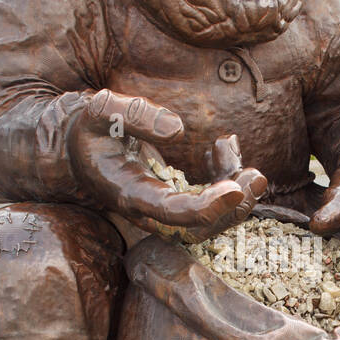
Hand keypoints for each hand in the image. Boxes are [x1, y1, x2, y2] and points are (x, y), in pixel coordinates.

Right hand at [67, 90, 265, 233]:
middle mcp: (146, 211)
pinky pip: (208, 203)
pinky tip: (224, 146)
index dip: (204, 207)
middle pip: (196, 229)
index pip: (169, 212)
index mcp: (128, 193)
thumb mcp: (101, 110)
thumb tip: (177, 129)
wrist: (82, 147)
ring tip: (254, 170)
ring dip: (238, 200)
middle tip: (257, 176)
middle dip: (232, 208)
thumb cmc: (93, 128)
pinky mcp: (174, 201)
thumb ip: (134, 114)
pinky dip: (226, 180)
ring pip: (208, 222)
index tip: (234, 190)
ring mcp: (162, 211)